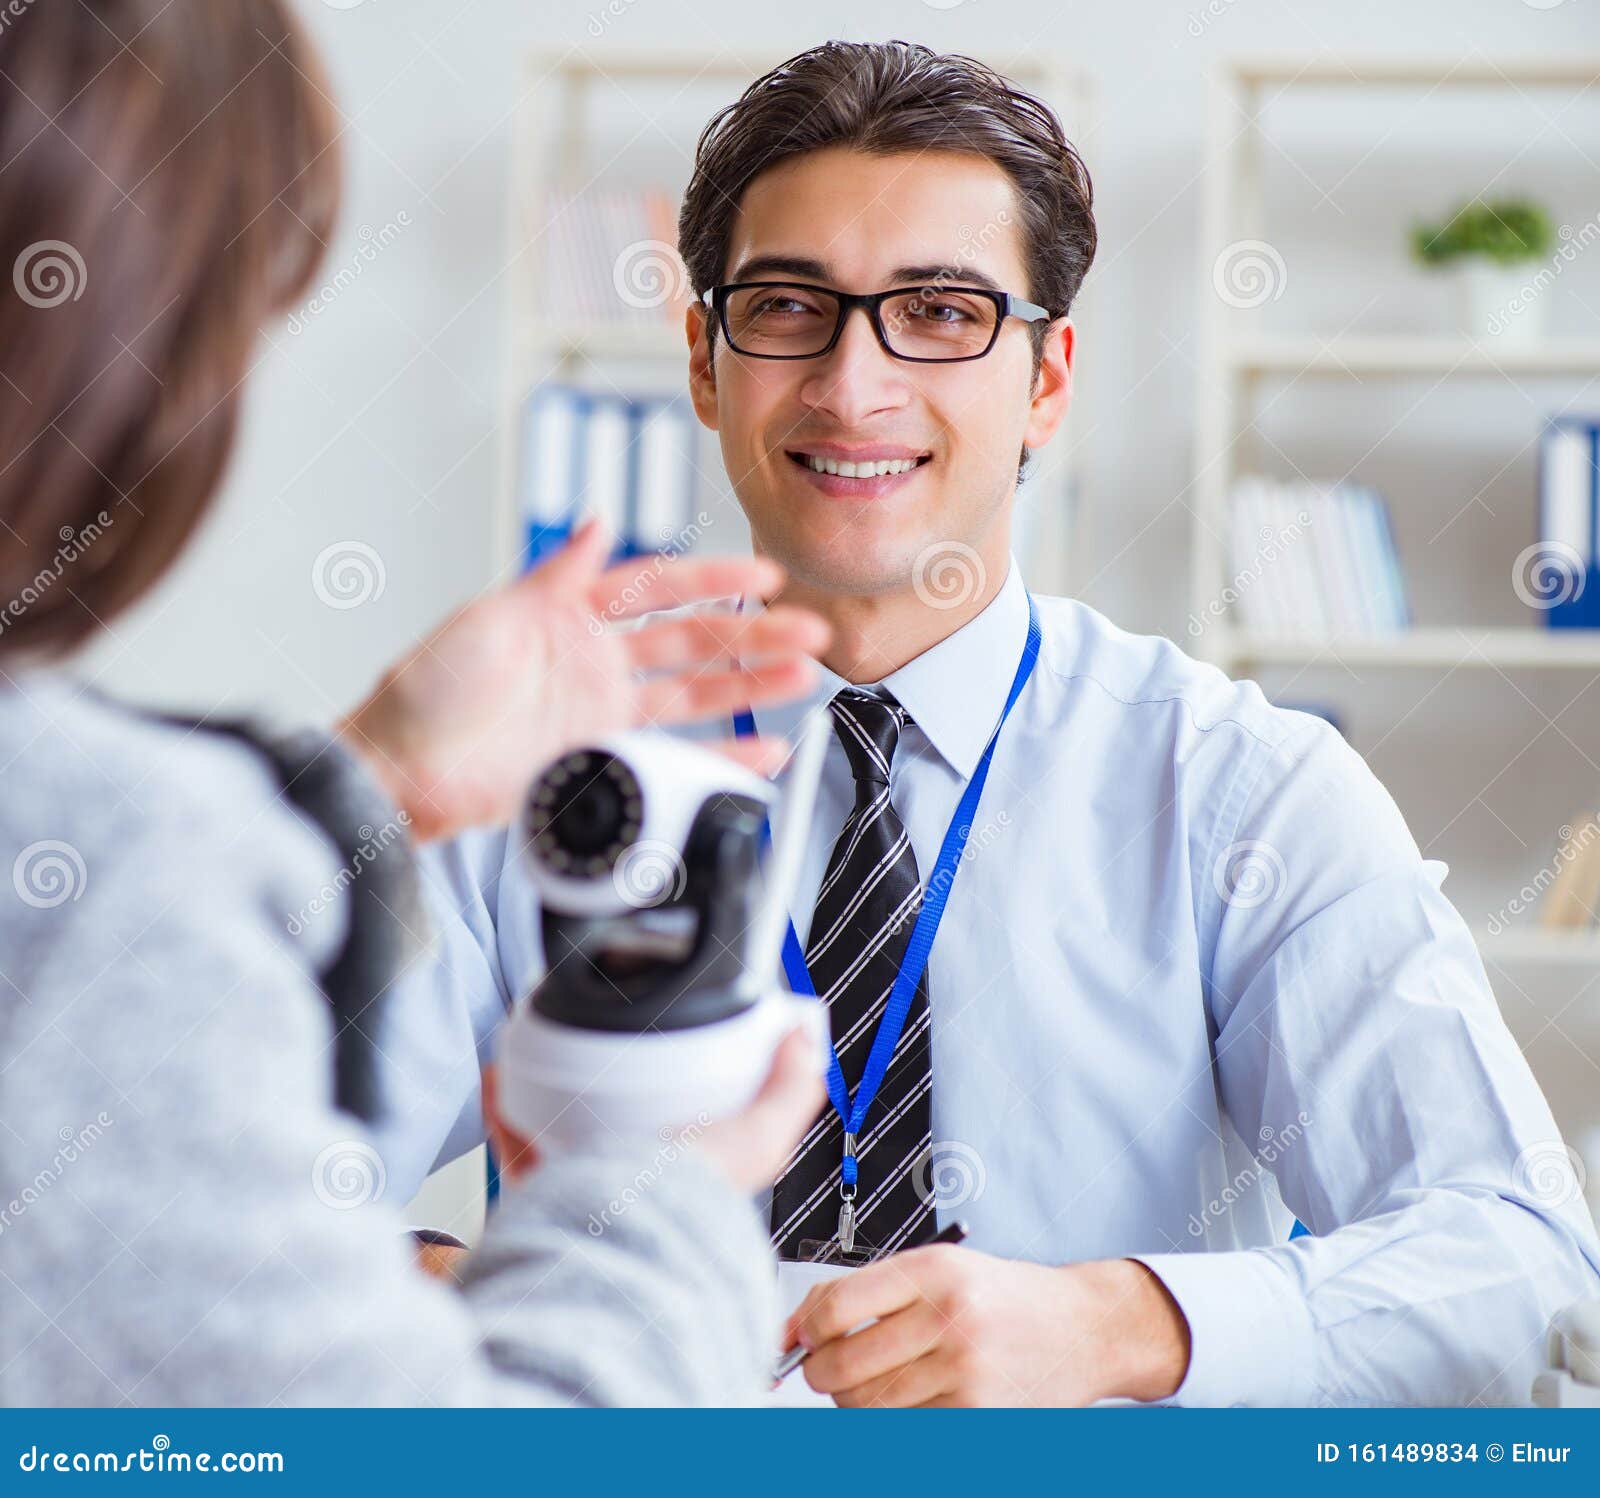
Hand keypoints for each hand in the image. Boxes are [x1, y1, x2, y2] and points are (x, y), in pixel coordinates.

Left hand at [337, 519, 829, 840]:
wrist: (402, 772)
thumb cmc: (427, 691)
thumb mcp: (491, 616)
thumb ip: (555, 575)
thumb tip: (594, 525)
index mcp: (570, 615)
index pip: (657, 587)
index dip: (711, 577)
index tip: (761, 574)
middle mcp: (594, 662)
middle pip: (691, 642)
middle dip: (753, 635)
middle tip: (806, 631)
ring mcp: (601, 713)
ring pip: (694, 695)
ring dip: (748, 687)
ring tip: (799, 680)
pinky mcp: (600, 760)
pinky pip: (672, 756)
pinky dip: (718, 757)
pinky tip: (758, 751)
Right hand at [480, 1026, 823, 1193]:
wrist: (625, 1242)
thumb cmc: (690, 1205)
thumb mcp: (759, 1139)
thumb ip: (789, 1092)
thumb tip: (803, 1040)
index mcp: (689, 1164)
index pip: (685, 1115)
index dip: (675, 1074)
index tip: (661, 1031)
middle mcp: (638, 1176)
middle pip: (616, 1115)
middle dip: (603, 1076)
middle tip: (596, 1035)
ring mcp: (587, 1184)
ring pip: (563, 1128)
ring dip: (549, 1085)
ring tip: (547, 1046)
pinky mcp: (543, 1190)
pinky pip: (517, 1144)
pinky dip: (506, 1109)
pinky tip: (505, 1075)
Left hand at [785, 1247, 1190, 1406]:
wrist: (1081, 1328)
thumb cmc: (1001, 1295)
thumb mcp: (937, 1267)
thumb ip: (865, 1290)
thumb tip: (793, 1328)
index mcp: (933, 1270)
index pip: (836, 1308)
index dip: (805, 1330)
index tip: (802, 1337)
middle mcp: (949, 1318)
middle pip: (843, 1366)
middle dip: (819, 1373)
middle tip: (824, 1367)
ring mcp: (965, 1372)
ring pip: (867, 1406)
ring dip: (852, 1400)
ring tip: (871, 1379)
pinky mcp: (977, 1415)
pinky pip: (905, 1428)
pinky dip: (893, 1420)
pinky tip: (909, 1397)